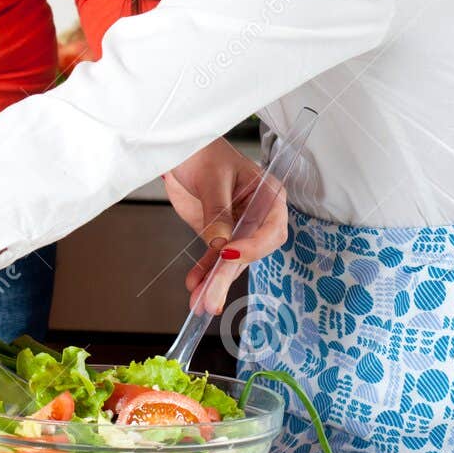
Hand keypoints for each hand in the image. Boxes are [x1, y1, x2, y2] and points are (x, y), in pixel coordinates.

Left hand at [163, 136, 288, 314]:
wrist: (182, 152)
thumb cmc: (204, 153)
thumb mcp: (211, 178)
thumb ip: (217, 210)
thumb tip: (221, 242)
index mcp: (268, 194)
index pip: (271, 228)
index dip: (253, 246)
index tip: (228, 254)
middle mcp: (258, 215)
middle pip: (252, 252)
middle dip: (230, 275)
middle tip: (212, 298)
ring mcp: (239, 229)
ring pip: (232, 263)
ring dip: (214, 283)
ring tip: (198, 300)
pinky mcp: (219, 238)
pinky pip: (215, 261)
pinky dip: (204, 274)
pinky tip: (193, 287)